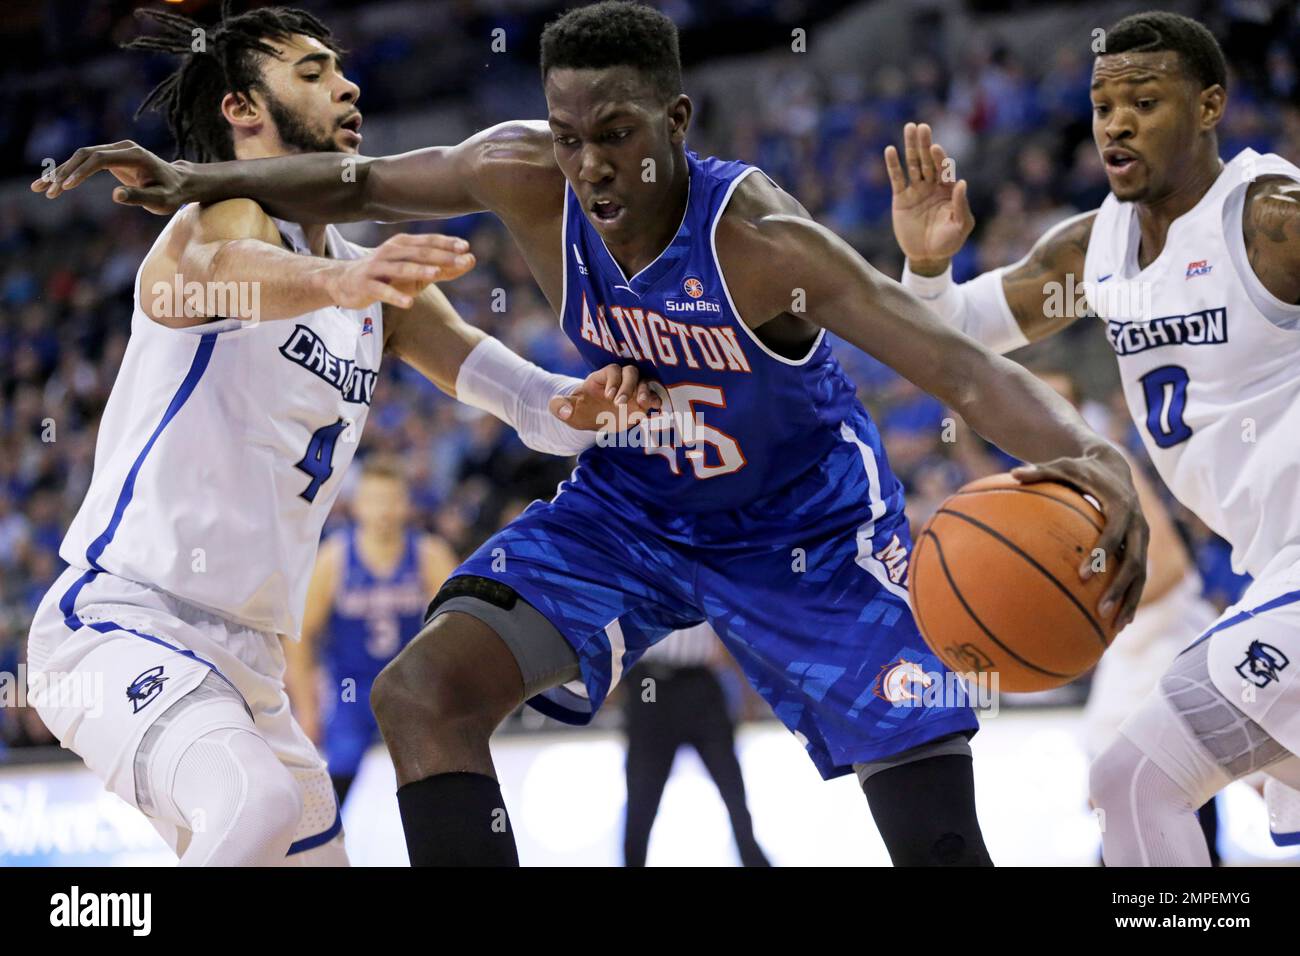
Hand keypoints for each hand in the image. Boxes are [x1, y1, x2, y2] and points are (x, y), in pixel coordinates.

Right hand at [31, 140, 188, 213]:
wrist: (179, 182)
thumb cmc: (172, 193)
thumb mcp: (161, 200)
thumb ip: (140, 197)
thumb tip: (115, 195)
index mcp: (134, 155)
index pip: (100, 159)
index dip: (81, 172)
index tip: (65, 187)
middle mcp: (122, 148)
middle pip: (85, 155)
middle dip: (63, 173)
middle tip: (47, 191)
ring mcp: (114, 151)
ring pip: (80, 157)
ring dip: (59, 173)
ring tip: (39, 188)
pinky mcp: (109, 157)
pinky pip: (84, 163)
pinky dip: (67, 173)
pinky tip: (52, 184)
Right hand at [325, 233, 475, 308]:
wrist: (345, 282)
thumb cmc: (388, 276)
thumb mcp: (416, 271)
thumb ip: (443, 268)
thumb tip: (471, 260)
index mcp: (404, 245)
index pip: (428, 241)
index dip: (447, 243)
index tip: (466, 247)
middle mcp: (391, 252)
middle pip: (419, 252)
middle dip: (441, 255)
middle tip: (462, 259)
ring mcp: (377, 268)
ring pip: (401, 267)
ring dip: (419, 269)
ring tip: (436, 272)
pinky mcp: (366, 285)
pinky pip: (382, 291)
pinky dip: (395, 296)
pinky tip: (409, 303)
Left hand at [549, 363, 660, 431]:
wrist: (594, 421)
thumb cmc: (581, 410)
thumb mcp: (568, 410)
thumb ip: (560, 407)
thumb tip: (559, 408)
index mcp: (603, 377)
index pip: (613, 370)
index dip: (613, 381)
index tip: (609, 397)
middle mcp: (621, 380)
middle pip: (631, 372)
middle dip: (628, 386)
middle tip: (619, 403)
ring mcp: (633, 390)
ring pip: (645, 382)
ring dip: (646, 391)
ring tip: (643, 404)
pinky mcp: (642, 403)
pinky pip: (654, 396)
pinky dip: (656, 400)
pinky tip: (657, 408)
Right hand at [884, 122, 974, 270]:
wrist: (928, 257)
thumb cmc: (949, 242)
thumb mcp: (961, 225)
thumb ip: (961, 205)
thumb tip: (961, 183)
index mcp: (948, 189)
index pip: (943, 169)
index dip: (939, 158)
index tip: (935, 148)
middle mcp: (932, 186)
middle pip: (927, 161)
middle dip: (924, 144)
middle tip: (921, 127)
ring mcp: (916, 191)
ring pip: (912, 165)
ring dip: (910, 147)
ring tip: (909, 128)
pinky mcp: (901, 199)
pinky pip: (897, 179)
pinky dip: (893, 165)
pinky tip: (890, 150)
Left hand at [1011, 448, 1148, 629]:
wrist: (1115, 465)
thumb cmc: (1082, 468)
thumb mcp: (1062, 465)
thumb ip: (1040, 471)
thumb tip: (1013, 473)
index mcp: (1121, 505)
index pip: (1114, 532)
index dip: (1102, 553)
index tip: (1083, 575)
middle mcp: (1138, 523)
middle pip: (1134, 561)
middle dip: (1120, 587)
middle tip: (1100, 610)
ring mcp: (1142, 537)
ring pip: (1141, 574)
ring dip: (1130, 599)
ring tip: (1116, 627)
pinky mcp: (1140, 546)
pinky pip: (1139, 576)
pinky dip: (1132, 597)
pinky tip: (1120, 622)